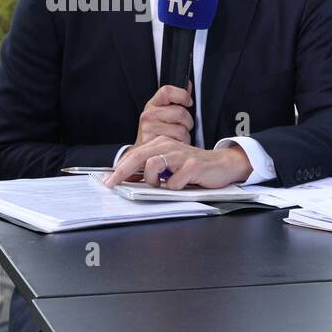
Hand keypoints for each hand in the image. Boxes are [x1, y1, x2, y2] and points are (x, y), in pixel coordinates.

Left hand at [103, 135, 252, 188]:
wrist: (222, 164)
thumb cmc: (194, 167)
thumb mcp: (170, 165)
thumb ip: (152, 169)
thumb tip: (130, 179)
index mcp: (161, 144)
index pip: (135, 154)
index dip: (119, 169)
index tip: (108, 181)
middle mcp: (169, 146)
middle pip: (138, 156)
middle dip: (122, 172)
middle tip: (113, 184)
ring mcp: (181, 155)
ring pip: (153, 165)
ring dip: (153, 180)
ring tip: (162, 184)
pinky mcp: (193, 166)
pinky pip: (174, 181)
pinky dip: (175, 187)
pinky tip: (182, 185)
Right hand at [134, 83, 193, 146]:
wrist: (144, 153)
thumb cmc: (158, 133)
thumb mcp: (164, 114)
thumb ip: (176, 99)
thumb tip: (188, 84)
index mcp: (152, 105)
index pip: (167, 91)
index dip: (182, 95)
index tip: (188, 102)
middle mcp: (148, 115)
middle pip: (180, 112)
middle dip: (188, 122)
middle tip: (182, 127)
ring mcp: (149, 128)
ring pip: (181, 129)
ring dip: (185, 136)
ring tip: (177, 138)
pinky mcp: (153, 142)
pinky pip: (178, 141)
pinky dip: (181, 145)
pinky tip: (173, 144)